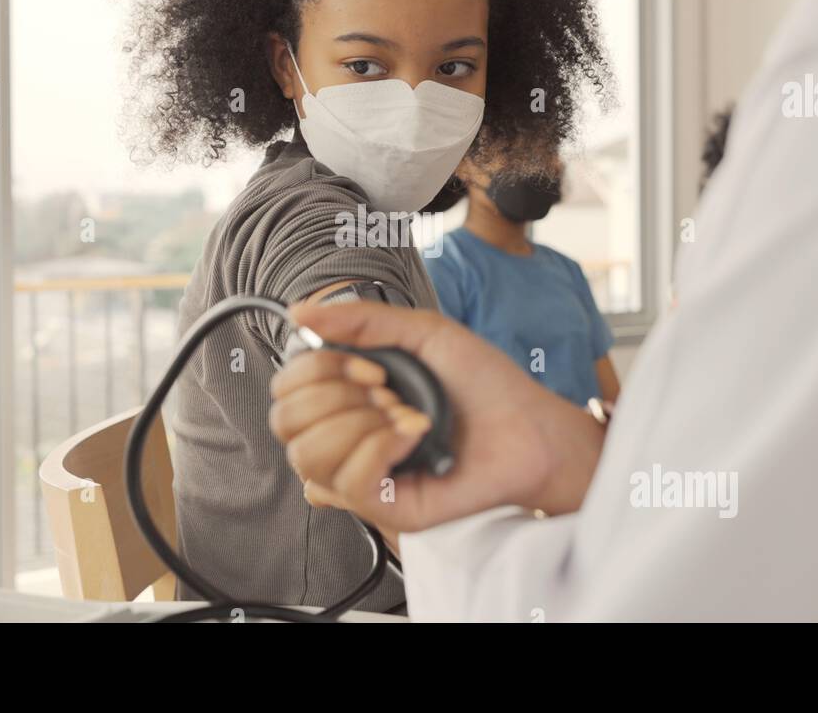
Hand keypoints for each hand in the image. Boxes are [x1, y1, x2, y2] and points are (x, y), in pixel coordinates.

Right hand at [269, 301, 603, 533]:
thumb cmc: (484, 384)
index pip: (285, 389)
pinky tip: (414, 436)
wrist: (532, 427)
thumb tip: (300, 310)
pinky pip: (348, 482)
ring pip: (308, 454)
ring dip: (361, 423)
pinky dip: (381, 447)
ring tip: (407, 416)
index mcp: (345, 398)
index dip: (317, 369)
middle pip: (285, 421)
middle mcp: (345, 438)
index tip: (372, 366)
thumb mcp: (422, 332)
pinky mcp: (384, 508)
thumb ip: (360, 319)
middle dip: (337, 395)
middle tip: (389, 391)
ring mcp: (360, 476)